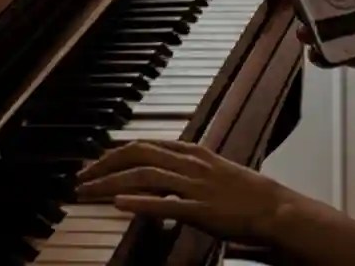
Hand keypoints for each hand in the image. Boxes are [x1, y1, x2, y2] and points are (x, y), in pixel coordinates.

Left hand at [75, 140, 293, 244]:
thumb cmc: (245, 192)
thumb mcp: (212, 171)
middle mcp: (190, 163)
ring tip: (87, 192)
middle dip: (104, 164)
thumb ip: (186, 169)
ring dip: (110, 183)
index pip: (144, 144)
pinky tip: (119, 205)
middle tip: (81, 178)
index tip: (94, 165)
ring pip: (144, 176)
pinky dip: (139, 202)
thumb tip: (160, 176)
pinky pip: (166, 203)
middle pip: (137, 154)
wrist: (273, 207)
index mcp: (192, 152)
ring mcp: (195, 186)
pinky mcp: (201, 209)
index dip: (114, 154)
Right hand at [294, 0, 354, 77]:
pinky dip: (318, 57)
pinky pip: (328, 57)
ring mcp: (346, 38)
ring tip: (304, 32)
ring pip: (318, 35)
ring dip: (307, 33)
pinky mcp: (349, 57)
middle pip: (318, 12)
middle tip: (296, 8)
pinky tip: (315, 52)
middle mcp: (347, 16)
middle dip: (304, 9)